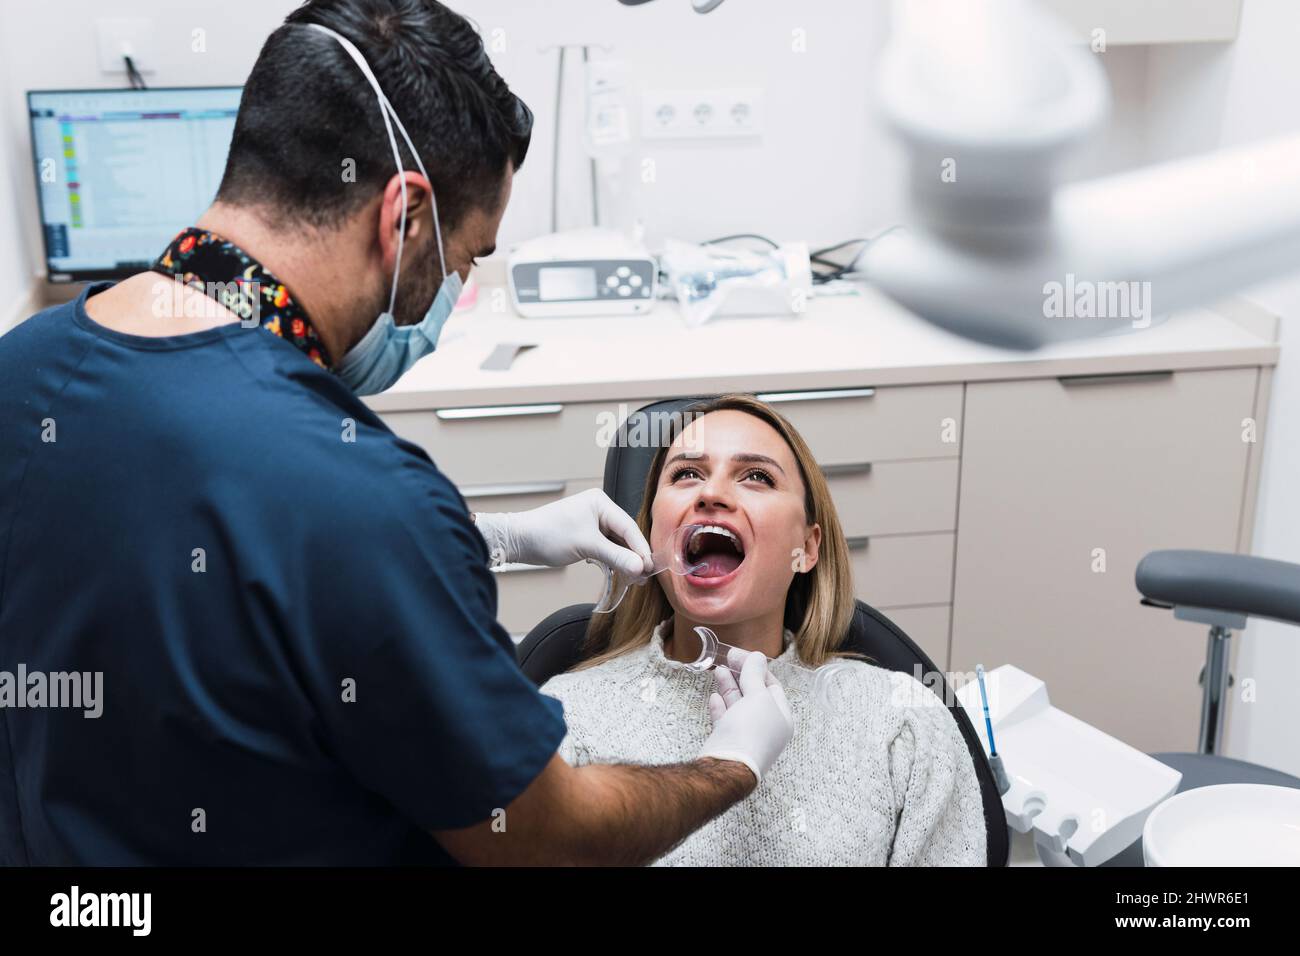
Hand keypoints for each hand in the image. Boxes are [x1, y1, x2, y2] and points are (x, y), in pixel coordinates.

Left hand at [473, 488, 652, 575]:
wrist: (519, 540)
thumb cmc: (549, 535)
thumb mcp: (586, 546)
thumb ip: (616, 556)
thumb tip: (641, 568)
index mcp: (600, 503)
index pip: (628, 526)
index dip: (641, 549)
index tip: (650, 568)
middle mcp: (599, 510)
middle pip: (625, 536)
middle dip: (634, 557)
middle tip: (644, 577)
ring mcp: (592, 523)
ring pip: (616, 544)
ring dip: (624, 562)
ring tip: (635, 580)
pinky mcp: (586, 537)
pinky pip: (606, 549)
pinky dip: (613, 561)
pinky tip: (621, 574)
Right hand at [699, 652, 794, 784]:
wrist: (728, 767)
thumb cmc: (750, 732)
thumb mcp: (758, 696)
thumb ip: (755, 674)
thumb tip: (757, 656)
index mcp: (781, 718)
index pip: (772, 686)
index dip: (757, 668)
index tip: (740, 654)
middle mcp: (766, 728)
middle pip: (754, 694)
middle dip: (741, 674)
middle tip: (727, 657)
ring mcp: (746, 735)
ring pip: (738, 705)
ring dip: (729, 686)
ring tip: (718, 669)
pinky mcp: (728, 742)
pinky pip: (725, 719)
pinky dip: (720, 706)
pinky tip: (714, 696)